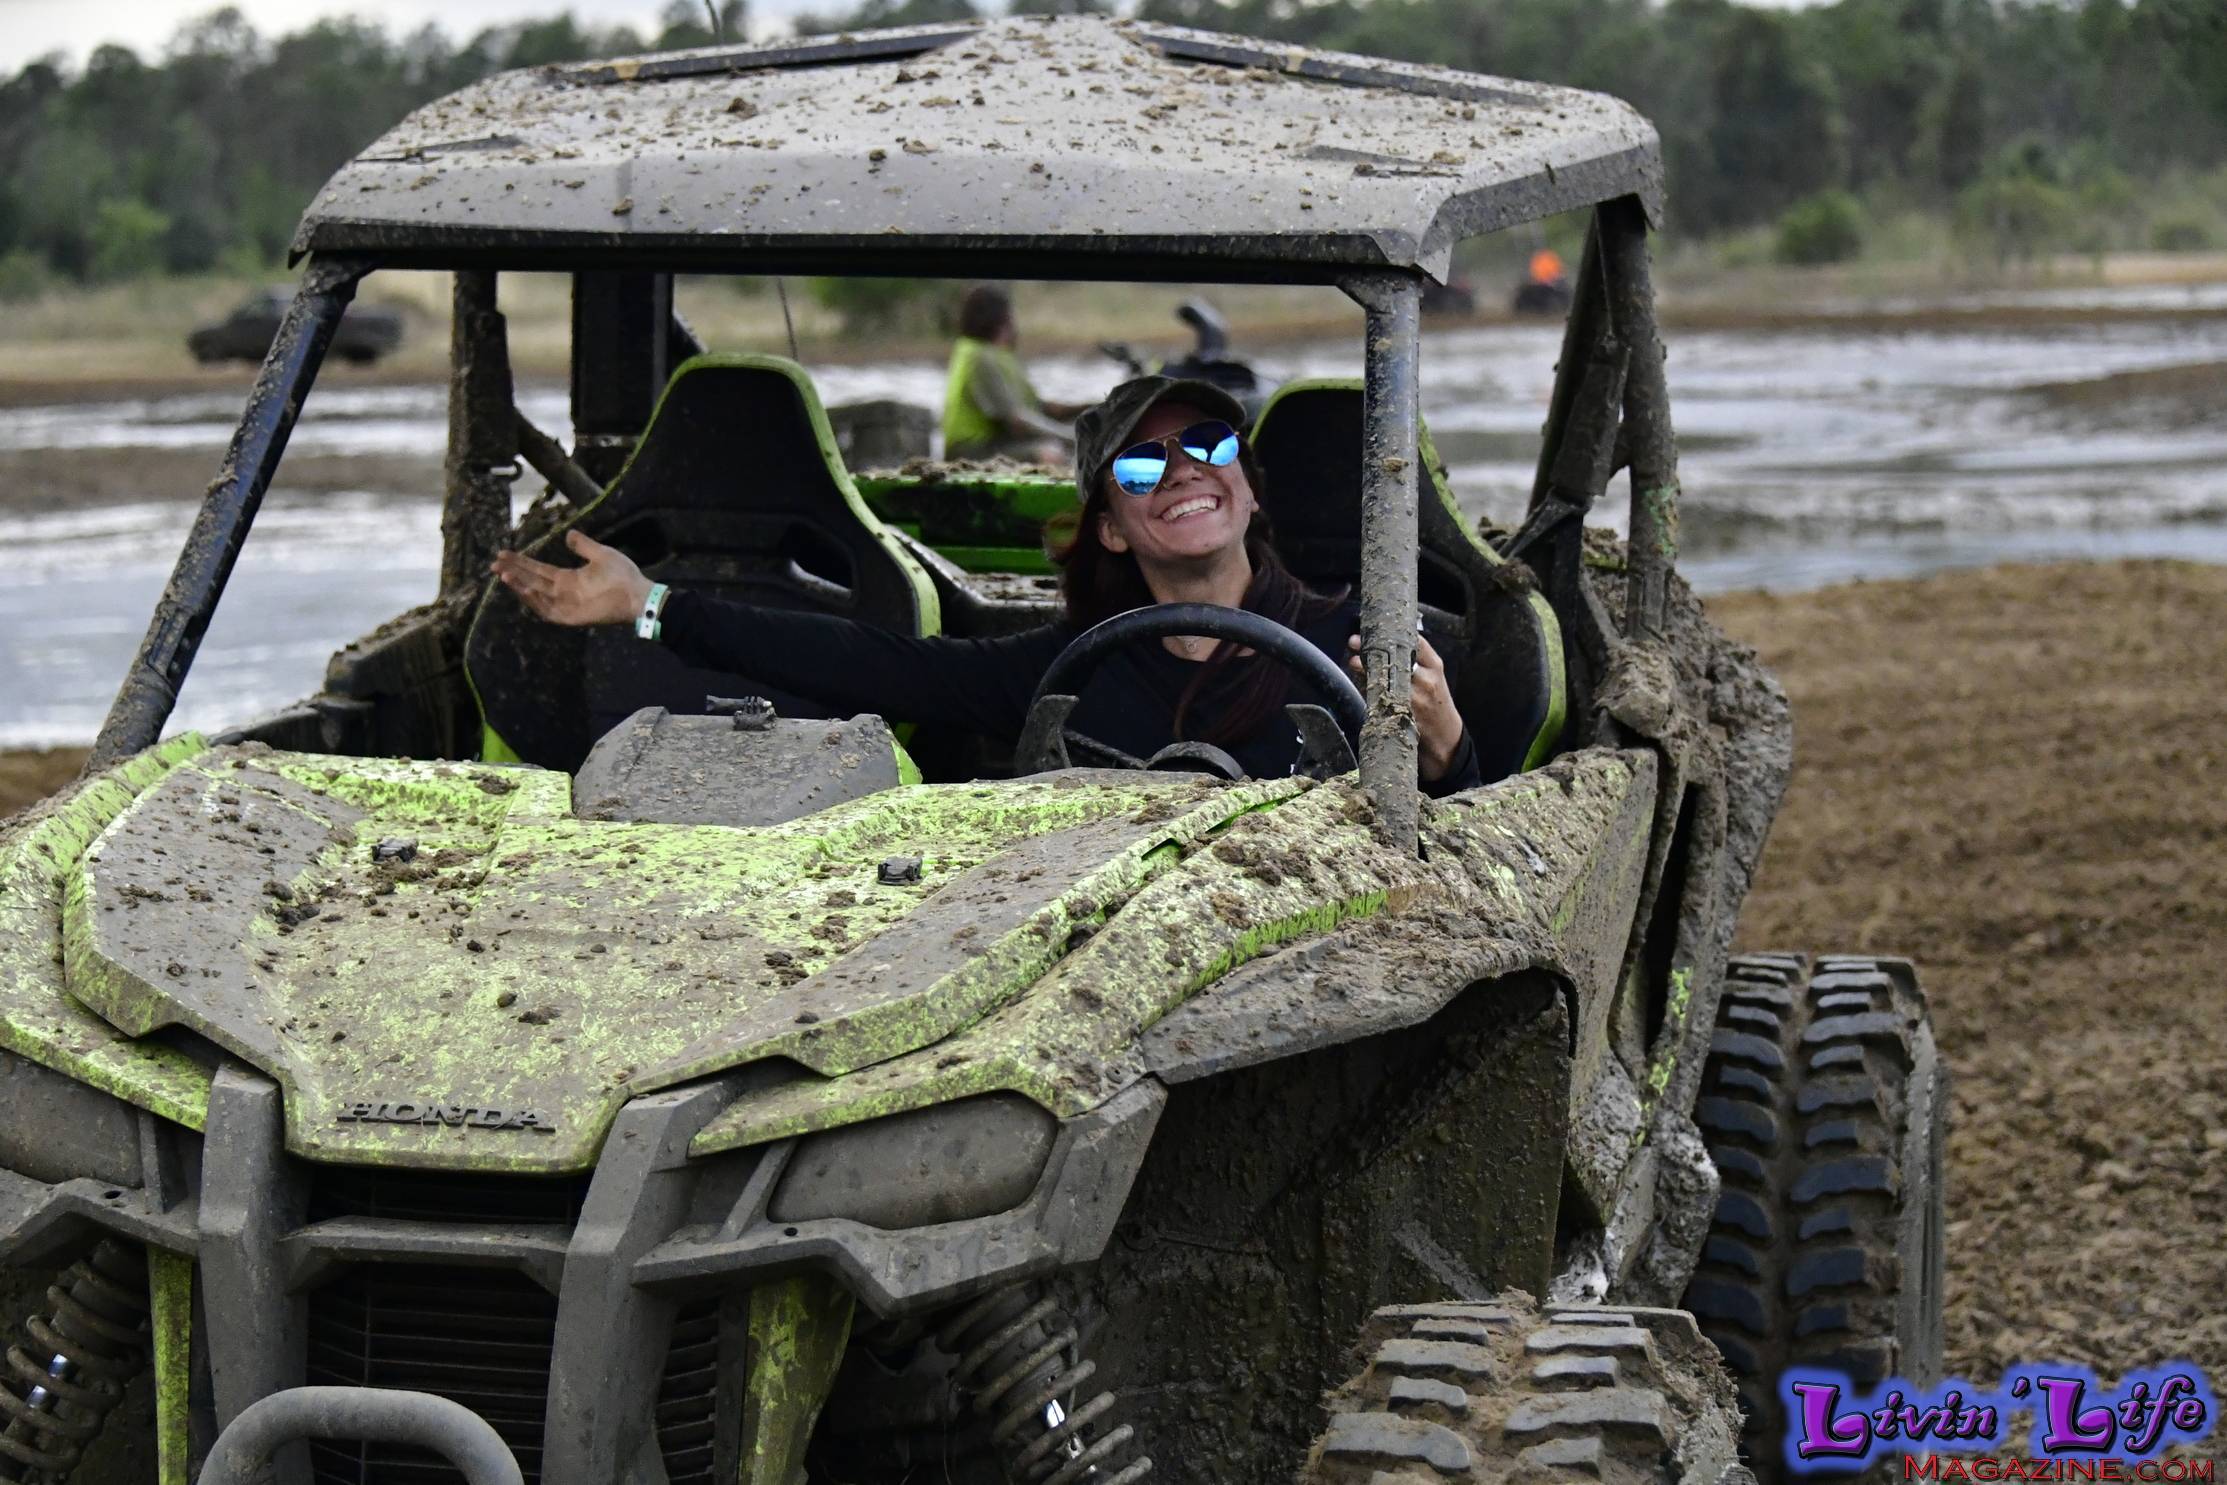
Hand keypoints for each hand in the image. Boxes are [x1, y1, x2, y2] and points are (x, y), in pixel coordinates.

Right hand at [490, 530, 651, 627]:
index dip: (521, 562)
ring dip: (520, 586)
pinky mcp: (571, 617)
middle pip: (531, 581)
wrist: (638, 593)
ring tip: (503, 575)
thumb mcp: (600, 553)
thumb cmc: (623, 575)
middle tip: (494, 564)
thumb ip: (583, 546)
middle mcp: (563, 592)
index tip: (503, 553)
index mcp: (568, 578)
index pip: (538, 569)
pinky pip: (548, 611)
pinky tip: (525, 589)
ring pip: (536, 596)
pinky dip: (536, 602)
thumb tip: (569, 533)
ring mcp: (566, 605)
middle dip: (513, 572)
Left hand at [1348, 632, 1467, 783]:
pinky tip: (1361, 683)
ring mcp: (1416, 699)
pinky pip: (1382, 700)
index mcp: (1435, 667)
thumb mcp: (1434, 678)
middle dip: (1373, 650)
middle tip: (1354, 642)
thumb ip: (1416, 662)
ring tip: (1353, 662)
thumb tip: (1382, 645)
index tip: (1375, 629)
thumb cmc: (1436, 703)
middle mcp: (1427, 681)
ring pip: (1387, 680)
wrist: (1446, 737)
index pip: (1416, 642)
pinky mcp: (1405, 716)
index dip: (1393, 634)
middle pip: (1397, 660)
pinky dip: (1369, 691)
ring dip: (1366, 670)